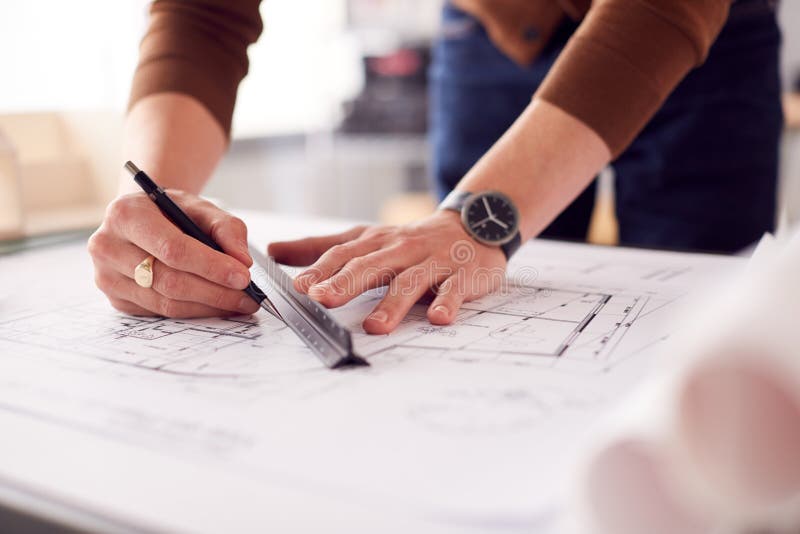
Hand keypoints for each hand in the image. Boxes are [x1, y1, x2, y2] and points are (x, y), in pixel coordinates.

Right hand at [88, 191, 259, 317]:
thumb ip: (227, 228)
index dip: (210, 266)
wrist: (145, 220)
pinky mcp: (117, 299)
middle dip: (215, 292)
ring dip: (208, 307)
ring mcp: (107, 277)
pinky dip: (194, 312)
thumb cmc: (172, 212)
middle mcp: (107, 246)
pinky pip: (160, 312)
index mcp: (125, 214)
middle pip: (169, 280)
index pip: (172, 248)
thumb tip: (243, 262)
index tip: (243, 277)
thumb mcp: (201, 207)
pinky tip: (216, 306)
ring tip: (239, 304)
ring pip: (166, 302)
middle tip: (248, 297)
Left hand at [268, 210, 506, 333]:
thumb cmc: (411, 241)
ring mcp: (433, 262)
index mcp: (376, 243)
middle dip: (347, 283)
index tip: (300, 288)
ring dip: (393, 304)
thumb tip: (274, 251)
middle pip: (371, 266)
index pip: (344, 255)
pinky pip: (454, 290)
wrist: (474, 225)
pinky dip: (447, 302)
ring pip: (410, 282)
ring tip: (375, 326)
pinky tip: (439, 318)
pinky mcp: (462, 275)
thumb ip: (322, 247)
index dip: (322, 270)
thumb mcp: (367, 238)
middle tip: (324, 300)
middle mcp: (401, 250)